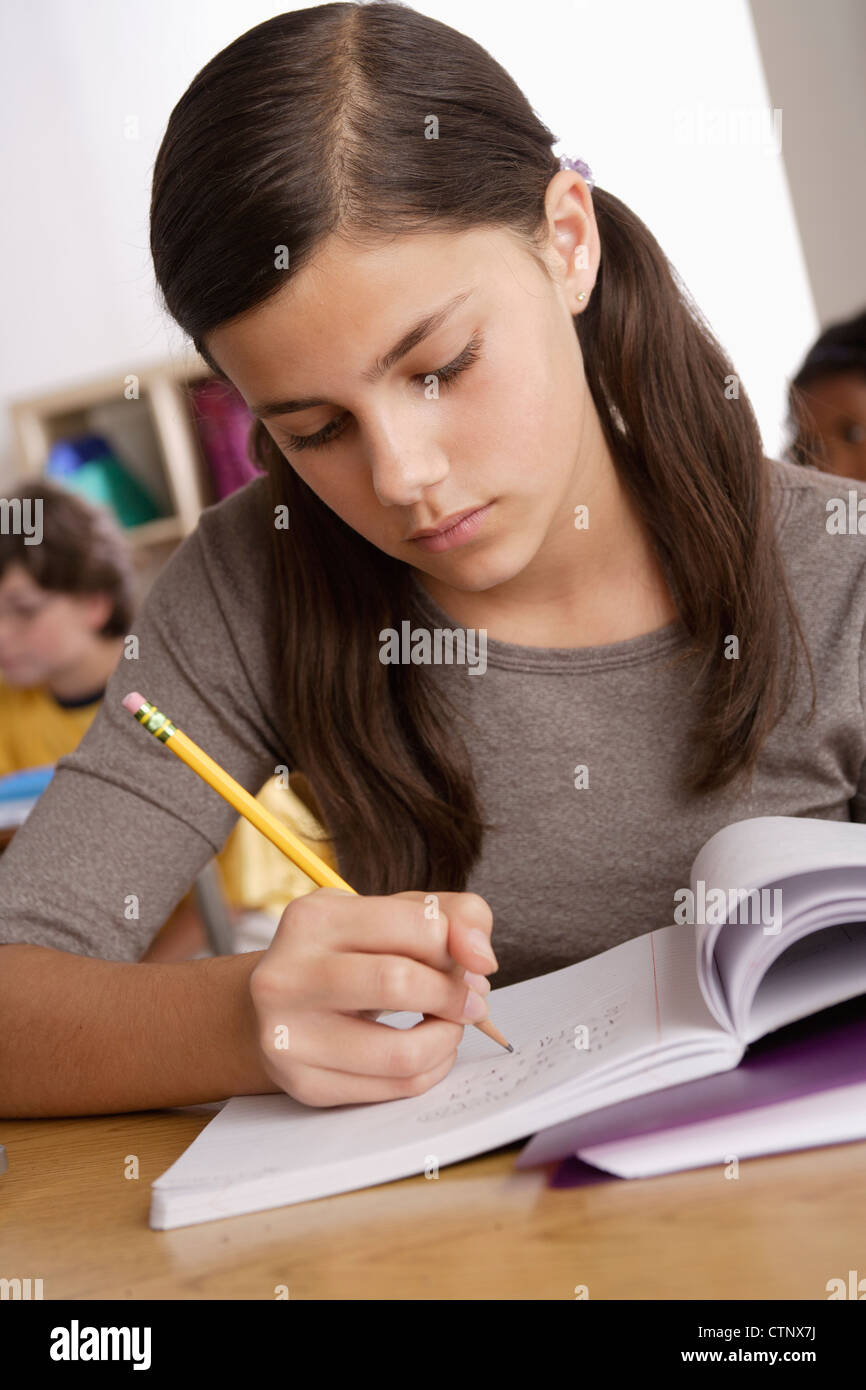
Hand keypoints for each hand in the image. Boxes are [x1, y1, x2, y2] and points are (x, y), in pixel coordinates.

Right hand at [248, 888, 496, 1106]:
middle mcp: (288, 976)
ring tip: (451, 1025)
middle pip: (400, 984)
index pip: (418, 926)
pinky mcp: (306, 1083)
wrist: (274, 1006)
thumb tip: (481, 959)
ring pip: (403, 1052)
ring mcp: (290, 1035)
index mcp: (314, 919)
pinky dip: (431, 1070)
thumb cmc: (347, 953)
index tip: (472, 963)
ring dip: (449, 1039)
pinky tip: (428, 1050)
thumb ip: (450, 915)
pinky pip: (395, 1088)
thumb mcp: (388, 914)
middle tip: (472, 1001)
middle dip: (455, 996)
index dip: (461, 947)